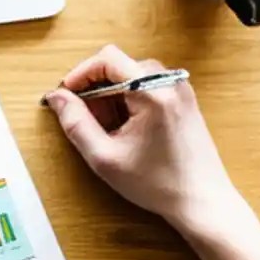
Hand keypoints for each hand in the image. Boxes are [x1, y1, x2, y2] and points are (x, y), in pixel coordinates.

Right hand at [43, 45, 259, 259]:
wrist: (202, 201)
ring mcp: (180, 89)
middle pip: (119, 65)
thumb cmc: (158, 184)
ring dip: (112, 96)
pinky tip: (126, 130)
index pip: (108, 58)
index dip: (80, 73)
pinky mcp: (184, 99)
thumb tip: (57, 98)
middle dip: (96, 89)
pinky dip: (129, 100)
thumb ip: (75, 123)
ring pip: (132, 75)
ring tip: (109, 130)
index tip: (66, 95)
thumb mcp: (104, 158)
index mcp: (153, 92)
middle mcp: (170, 82)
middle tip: (88, 121)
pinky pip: (148, 85)